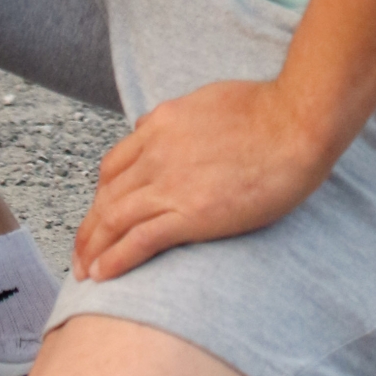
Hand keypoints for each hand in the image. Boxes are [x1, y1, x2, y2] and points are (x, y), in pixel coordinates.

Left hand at [72, 79, 323, 282]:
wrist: (294, 123)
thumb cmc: (266, 110)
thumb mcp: (207, 100)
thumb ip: (179, 118)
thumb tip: (159, 125)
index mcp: (159, 124)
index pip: (114, 166)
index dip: (101, 195)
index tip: (99, 215)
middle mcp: (154, 153)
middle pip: (106, 196)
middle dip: (89, 227)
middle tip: (80, 252)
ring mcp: (169, 184)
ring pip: (113, 219)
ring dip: (93, 248)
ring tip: (83, 271)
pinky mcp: (190, 213)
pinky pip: (139, 240)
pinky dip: (115, 259)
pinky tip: (102, 275)